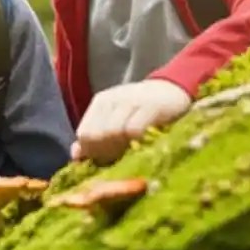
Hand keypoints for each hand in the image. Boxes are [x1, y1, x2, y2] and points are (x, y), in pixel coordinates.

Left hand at [73, 79, 191, 164]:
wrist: (174, 90)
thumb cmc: (143, 112)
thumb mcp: (116, 120)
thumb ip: (95, 138)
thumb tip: (75, 156)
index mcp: (100, 103)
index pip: (84, 133)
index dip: (93, 152)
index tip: (108, 159)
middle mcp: (112, 99)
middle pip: (95, 135)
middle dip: (105, 152)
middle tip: (121, 157)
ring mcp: (130, 101)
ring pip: (111, 132)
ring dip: (120, 149)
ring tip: (132, 151)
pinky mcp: (150, 106)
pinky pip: (133, 130)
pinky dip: (135, 143)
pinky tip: (143, 144)